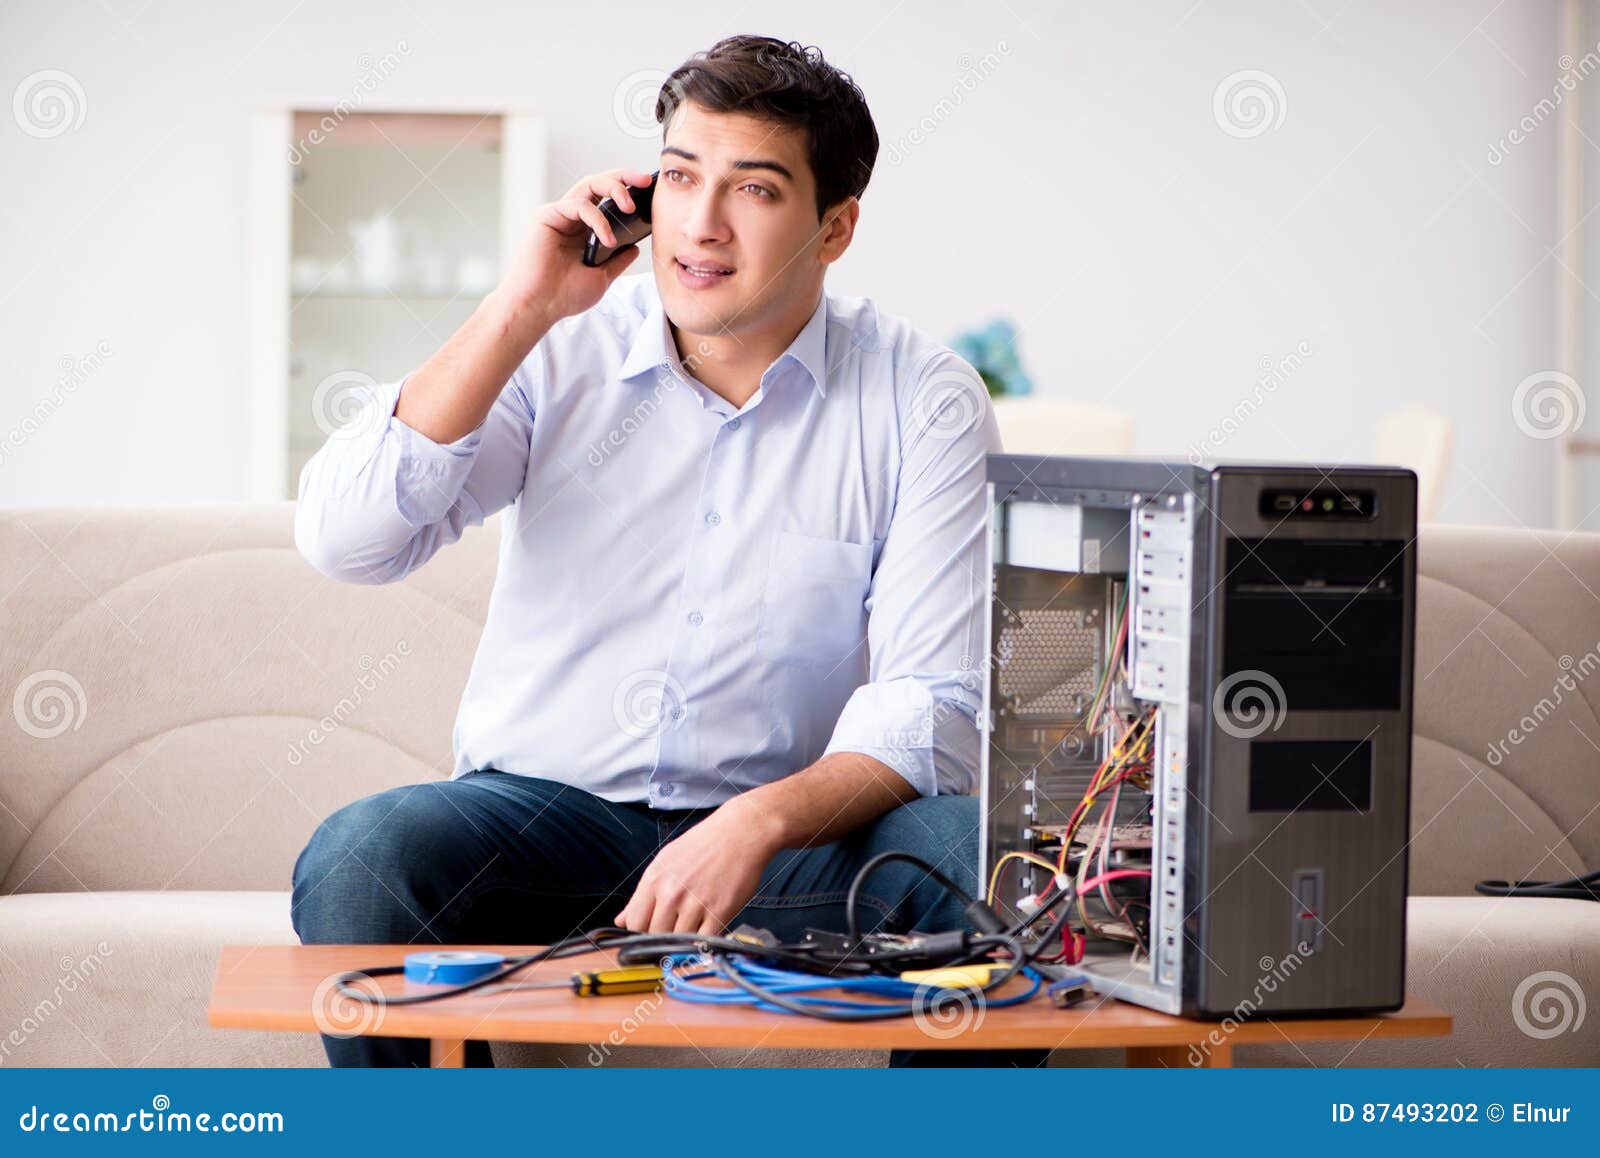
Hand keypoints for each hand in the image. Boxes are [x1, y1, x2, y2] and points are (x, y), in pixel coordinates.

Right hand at [499, 168, 654, 327]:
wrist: (539, 306)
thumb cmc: (565, 295)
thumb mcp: (602, 277)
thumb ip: (618, 261)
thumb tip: (635, 247)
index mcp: (584, 229)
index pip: (607, 199)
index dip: (627, 191)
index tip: (649, 190)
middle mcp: (572, 217)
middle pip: (599, 183)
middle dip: (624, 177)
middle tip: (644, 181)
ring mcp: (559, 214)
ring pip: (589, 185)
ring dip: (614, 190)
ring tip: (630, 208)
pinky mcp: (548, 216)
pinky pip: (579, 205)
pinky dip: (598, 219)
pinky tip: (608, 239)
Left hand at [615, 797, 784, 934]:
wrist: (740, 832)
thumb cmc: (704, 844)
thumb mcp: (665, 860)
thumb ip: (642, 893)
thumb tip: (622, 920)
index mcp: (654, 880)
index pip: (635, 923)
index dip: (640, 931)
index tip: (649, 931)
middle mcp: (672, 893)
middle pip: (655, 935)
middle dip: (662, 936)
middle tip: (675, 928)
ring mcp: (696, 904)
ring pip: (679, 941)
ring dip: (685, 939)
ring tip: (693, 925)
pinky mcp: (719, 912)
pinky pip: (704, 940)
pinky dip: (704, 940)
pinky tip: (707, 928)